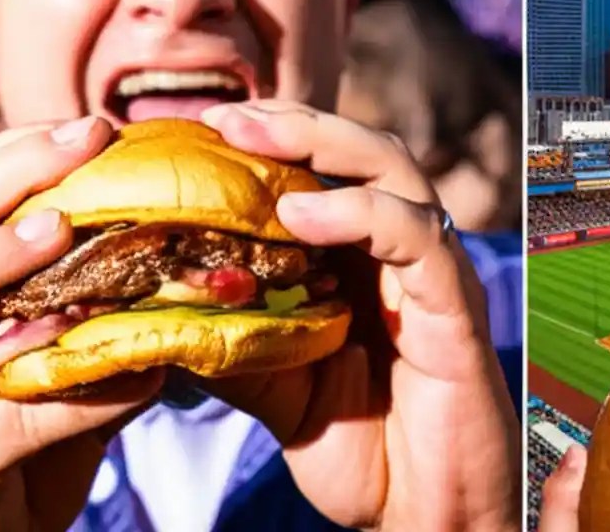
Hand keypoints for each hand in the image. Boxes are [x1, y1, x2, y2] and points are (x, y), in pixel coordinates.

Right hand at [0, 118, 164, 531]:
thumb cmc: (16, 459)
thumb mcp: (59, 373)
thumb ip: (99, 323)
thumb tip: (184, 273)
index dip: (17, 153)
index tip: (92, 123)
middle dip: (11, 170)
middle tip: (91, 132)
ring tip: (57, 224)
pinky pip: (13, 419)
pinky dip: (83, 397)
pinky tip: (144, 379)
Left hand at [197, 101, 519, 530]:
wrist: (424, 517)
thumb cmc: (362, 451)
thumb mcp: (277, 386)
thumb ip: (234, 338)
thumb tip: (154, 305)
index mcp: (364, 263)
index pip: (324, 175)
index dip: (270, 143)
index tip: (197, 132)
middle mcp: (403, 255)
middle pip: (362, 151)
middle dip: (294, 123)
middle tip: (223, 118)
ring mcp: (433, 274)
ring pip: (396, 171)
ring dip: (325, 144)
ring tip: (253, 139)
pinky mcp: (456, 306)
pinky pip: (418, 237)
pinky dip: (360, 212)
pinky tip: (300, 215)